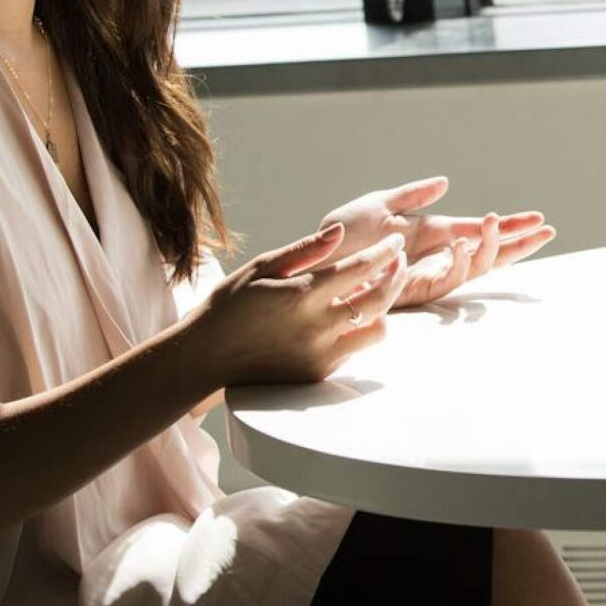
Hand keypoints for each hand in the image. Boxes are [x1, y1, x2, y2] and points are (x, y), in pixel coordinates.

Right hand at [188, 223, 408, 385]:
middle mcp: (316, 326)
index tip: (395, 241)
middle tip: (398, 262)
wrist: (207, 357)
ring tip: (376, 290)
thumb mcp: (261, 268)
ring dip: (383, 307)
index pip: (361, 267)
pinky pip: (356, 350)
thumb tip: (340, 232)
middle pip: (380, 298)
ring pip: (376, 328)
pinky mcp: (318, 373)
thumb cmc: (230, 306)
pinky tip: (351, 315)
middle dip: (396, 275)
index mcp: (302, 294)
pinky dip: (360, 330)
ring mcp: (320, 353)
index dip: (385, 251)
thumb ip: (305, 250)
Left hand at [315, 176, 557, 310]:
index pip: (481, 232)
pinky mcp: (412, 290)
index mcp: (433, 234)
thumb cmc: (342, 235)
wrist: (316, 259)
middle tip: (546, 230)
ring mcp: (426, 275)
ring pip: (472, 268)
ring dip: (486, 247)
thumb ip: (413, 194)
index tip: (540, 219)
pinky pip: (442, 280)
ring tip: (491, 220)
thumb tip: (446, 182)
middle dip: (517, 243)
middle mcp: (436, 256)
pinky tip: (462, 243)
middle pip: (488, 254)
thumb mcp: (380, 204)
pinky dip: (455, 263)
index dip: (511, 227)